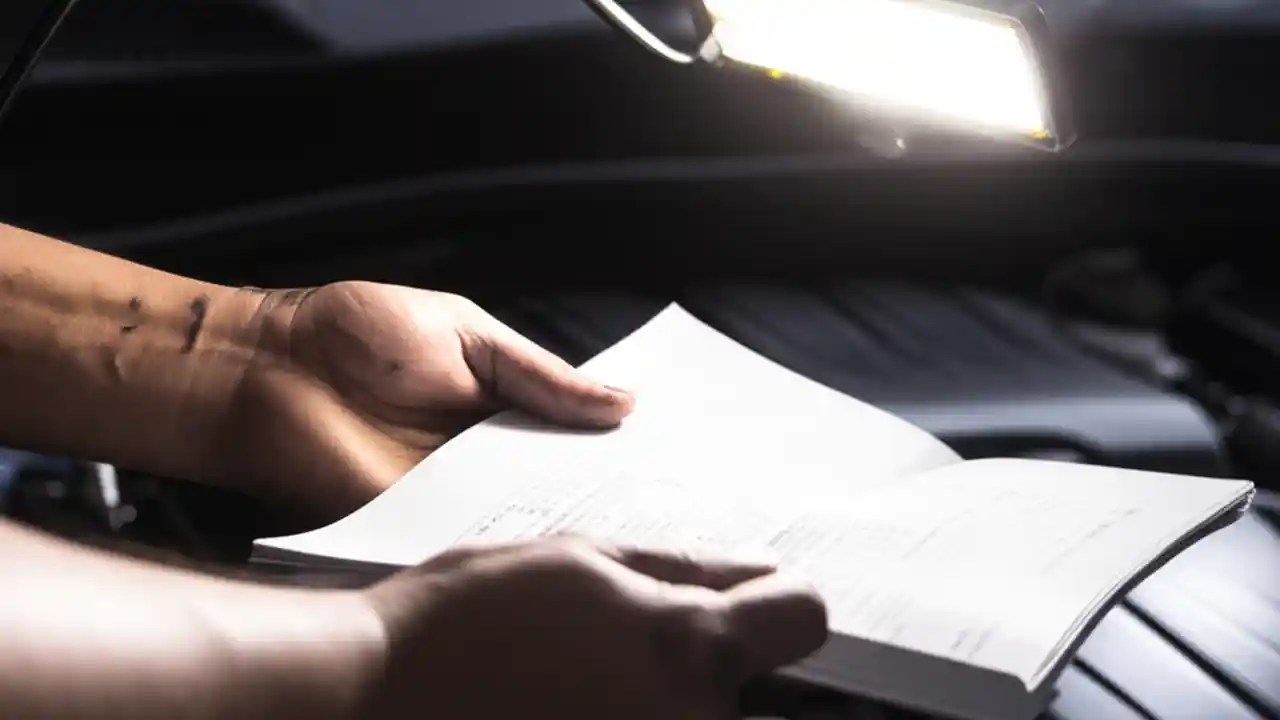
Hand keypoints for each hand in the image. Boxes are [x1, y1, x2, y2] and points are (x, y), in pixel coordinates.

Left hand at [219, 283, 634, 525]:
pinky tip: (553, 539)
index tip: (678, 457)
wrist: (271, 364)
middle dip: (605, 490)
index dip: (620, 448)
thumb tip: (624, 403)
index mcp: (502, 408)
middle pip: (555, 483)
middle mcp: (481, 457)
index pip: (574, 437)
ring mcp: (448, 493)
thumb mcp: (472, 337)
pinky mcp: (411, 522)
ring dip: (563, 518)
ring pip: (519, 516)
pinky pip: (467, 538)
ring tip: (631, 520)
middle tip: (673, 497)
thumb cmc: (363, 333)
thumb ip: (542, 376)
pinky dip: (504, 541)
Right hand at [358, 536, 828, 719]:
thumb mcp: (580, 559)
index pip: (807, 619)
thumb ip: (684, 566)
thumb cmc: (469, 619)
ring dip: (685, 703)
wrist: (378, 697)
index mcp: (690, 646)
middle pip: (774, 697)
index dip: (780, 602)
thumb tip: (762, 570)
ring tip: (608, 681)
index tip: (751, 603)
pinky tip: (589, 704)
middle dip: (735, 668)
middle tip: (658, 650)